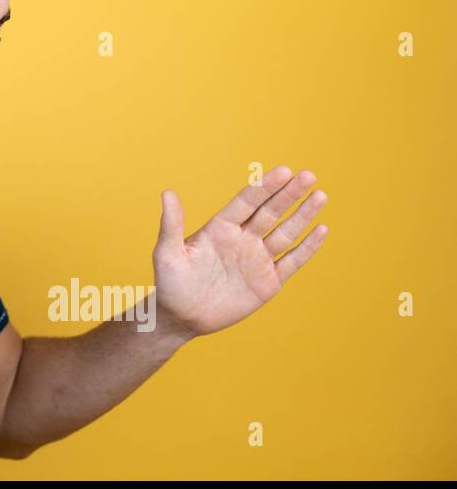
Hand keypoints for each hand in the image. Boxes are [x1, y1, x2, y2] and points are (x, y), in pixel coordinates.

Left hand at [152, 166, 329, 338]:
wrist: (182, 317)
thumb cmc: (170, 283)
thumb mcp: (167, 253)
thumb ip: (171, 225)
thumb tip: (167, 192)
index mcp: (219, 228)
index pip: (246, 202)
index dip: (264, 187)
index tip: (283, 170)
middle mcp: (242, 239)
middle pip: (270, 212)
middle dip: (289, 194)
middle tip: (308, 175)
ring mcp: (256, 259)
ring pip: (285, 233)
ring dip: (302, 215)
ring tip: (320, 195)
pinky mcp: (268, 282)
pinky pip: (292, 262)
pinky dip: (307, 248)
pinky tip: (321, 229)